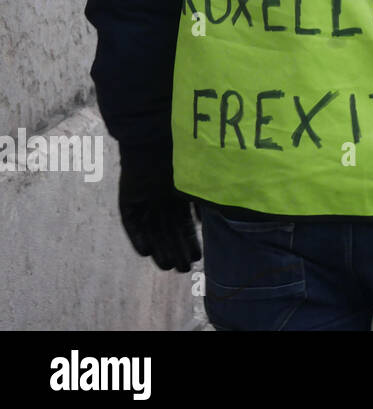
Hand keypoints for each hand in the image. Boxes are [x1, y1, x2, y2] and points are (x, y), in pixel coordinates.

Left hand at [117, 145, 200, 272]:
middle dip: (177, 250)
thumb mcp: (195, 181)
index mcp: (179, 197)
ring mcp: (145, 203)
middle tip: (184, 269)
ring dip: (160, 250)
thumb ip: (201, 201)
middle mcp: (161, 202)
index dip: (191, 241)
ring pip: (152, 232)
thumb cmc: (181, 156)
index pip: (184, 225)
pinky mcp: (128, 202)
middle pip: (169, 232)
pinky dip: (137, 238)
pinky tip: (146, 252)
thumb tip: (208, 223)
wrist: (154, 139)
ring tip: (168, 267)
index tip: (198, 257)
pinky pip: (132, 225)